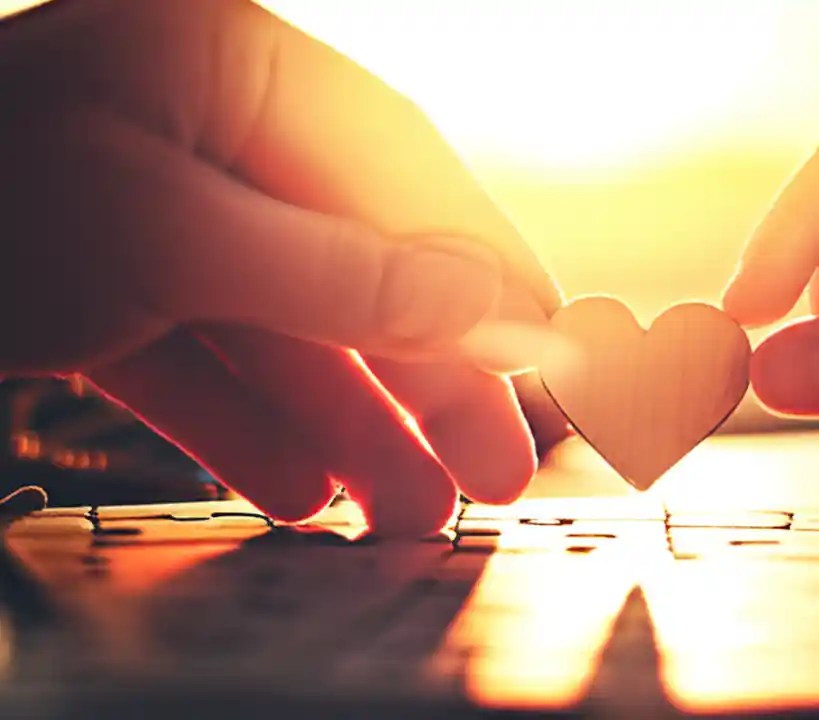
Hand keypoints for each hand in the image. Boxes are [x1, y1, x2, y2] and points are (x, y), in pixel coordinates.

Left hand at [0, 0, 560, 532]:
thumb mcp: (170, 234)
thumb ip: (339, 271)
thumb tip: (490, 307)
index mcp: (227, 61)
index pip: (396, 165)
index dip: (480, 264)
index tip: (548, 351)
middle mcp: (196, 127)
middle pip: (349, 258)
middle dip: (423, 377)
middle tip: (493, 472)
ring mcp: (145, 210)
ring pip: (281, 324)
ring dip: (349, 426)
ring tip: (408, 518)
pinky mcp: (97, 288)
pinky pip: (199, 359)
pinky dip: (248, 428)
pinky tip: (300, 495)